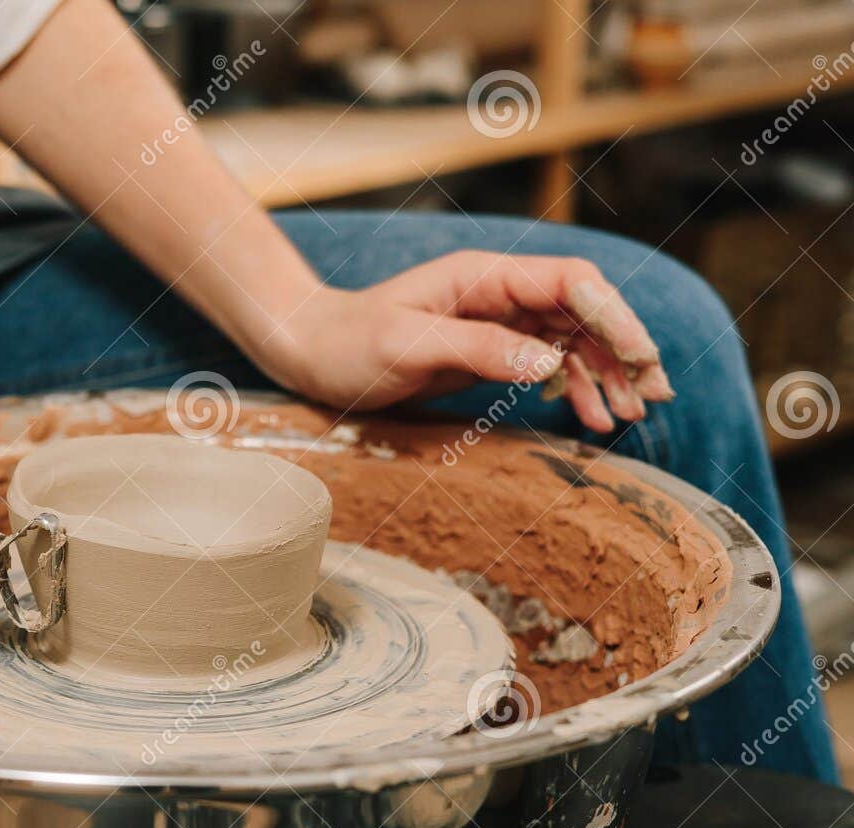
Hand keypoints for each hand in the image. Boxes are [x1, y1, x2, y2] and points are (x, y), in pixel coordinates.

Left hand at [265, 251, 674, 433]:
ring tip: (628, 417)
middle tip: (651, 396)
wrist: (311, 353)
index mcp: (484, 276)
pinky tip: (590, 417)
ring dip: (604, 375)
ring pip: (572, 341)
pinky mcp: (489, 352)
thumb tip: (550, 363)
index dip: (614, 315)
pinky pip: (546, 365)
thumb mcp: (408, 347)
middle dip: (622, 350)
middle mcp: (499, 292)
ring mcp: (497, 322)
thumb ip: (479, 350)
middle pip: (584, 311)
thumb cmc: (349, 343)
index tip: (640, 358)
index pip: (571, 282)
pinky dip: (573, 388)